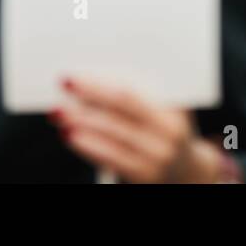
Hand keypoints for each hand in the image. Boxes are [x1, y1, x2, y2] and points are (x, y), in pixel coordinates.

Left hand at [53, 77, 237, 182]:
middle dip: (90, 91)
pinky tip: (69, 135)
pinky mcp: (146, 175)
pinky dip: (87, 145)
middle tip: (64, 81)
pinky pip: (112, 157)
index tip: (78, 71)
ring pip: (113, 131)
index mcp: (176, 102)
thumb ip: (140, 88)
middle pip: (123, 104)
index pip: (135, 87)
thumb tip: (94, 72)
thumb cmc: (165, 128)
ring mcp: (160, 154)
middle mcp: (172, 128)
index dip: (102, 79)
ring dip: (81, 119)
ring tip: (58, 110)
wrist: (186, 170)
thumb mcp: (165, 107)